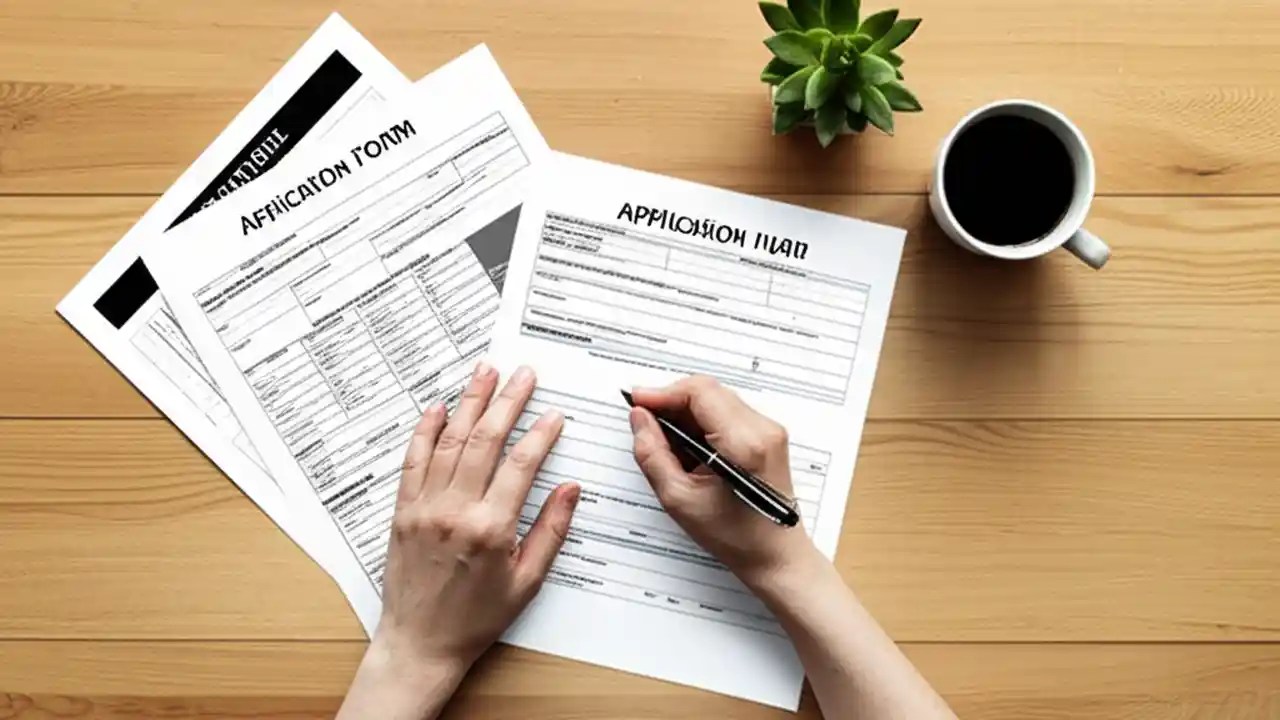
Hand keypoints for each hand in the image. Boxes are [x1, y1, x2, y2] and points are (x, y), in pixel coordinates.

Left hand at [338, 362, 579, 719]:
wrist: (421, 643)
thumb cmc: (476, 619)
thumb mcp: (527, 581)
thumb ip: (551, 530)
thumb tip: (571, 488)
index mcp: (491, 529)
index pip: (521, 465)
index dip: (541, 434)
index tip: (554, 414)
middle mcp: (456, 511)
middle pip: (485, 441)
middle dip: (508, 402)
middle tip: (523, 374)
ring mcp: (425, 507)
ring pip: (450, 441)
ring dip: (469, 402)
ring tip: (485, 372)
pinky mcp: (402, 511)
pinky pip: (414, 460)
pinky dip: (425, 430)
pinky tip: (438, 407)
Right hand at [628, 375, 816, 589]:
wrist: (776, 555)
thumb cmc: (736, 537)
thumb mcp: (679, 499)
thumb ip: (653, 454)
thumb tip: (640, 419)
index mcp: (744, 444)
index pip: (699, 393)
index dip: (663, 393)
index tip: (637, 403)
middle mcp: (762, 430)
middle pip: (707, 391)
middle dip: (672, 402)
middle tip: (646, 424)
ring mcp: (769, 430)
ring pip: (716, 399)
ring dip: (686, 413)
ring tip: (668, 443)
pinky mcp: (768, 435)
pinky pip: (727, 412)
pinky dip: (702, 422)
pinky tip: (690, 448)